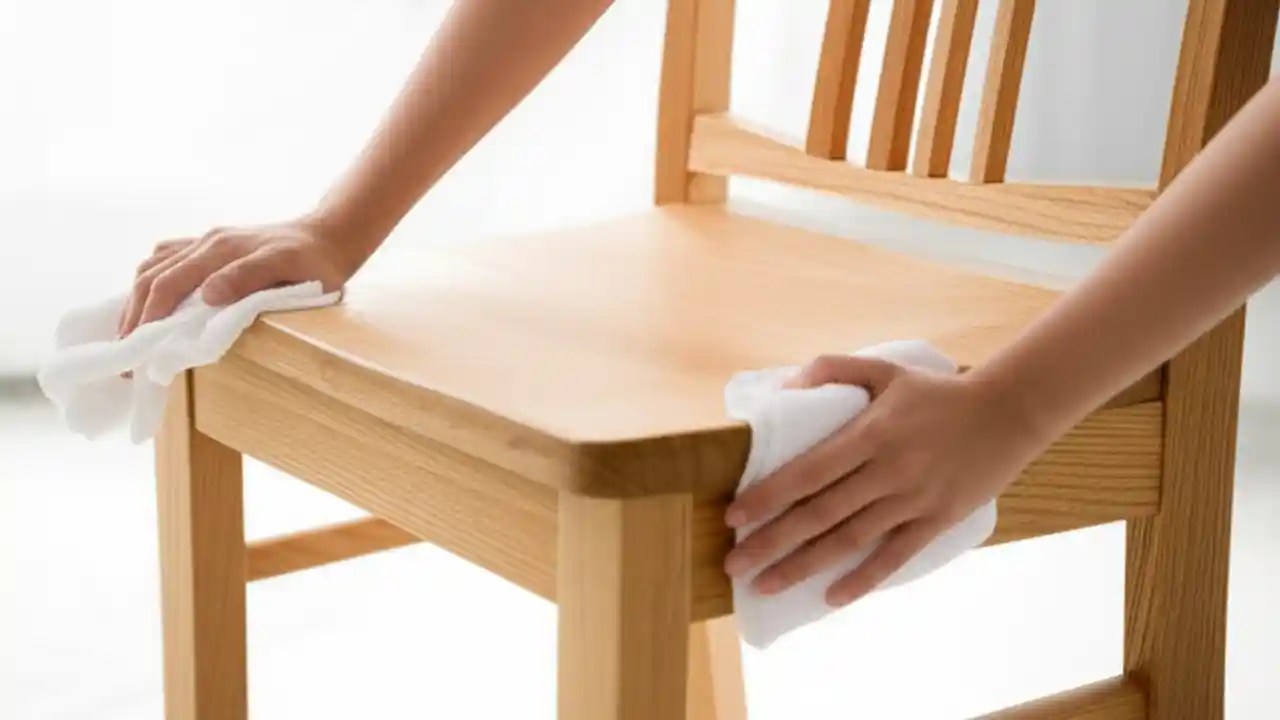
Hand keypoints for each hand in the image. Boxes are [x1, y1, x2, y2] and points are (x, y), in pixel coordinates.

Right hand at [118, 216, 356, 335]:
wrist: (331, 234)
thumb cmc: (316, 261)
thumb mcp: (289, 270)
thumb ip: (248, 278)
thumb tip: (206, 294)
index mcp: (219, 249)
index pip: (167, 285)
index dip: (146, 319)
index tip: (135, 353)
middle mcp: (206, 242)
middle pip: (152, 276)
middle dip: (133, 315)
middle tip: (124, 355)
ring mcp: (207, 241)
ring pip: (154, 265)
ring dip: (137, 298)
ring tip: (130, 332)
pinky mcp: (213, 245)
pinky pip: (169, 257)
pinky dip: (152, 279)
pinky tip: (150, 300)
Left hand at [722, 355, 1051, 606]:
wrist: (1009, 412)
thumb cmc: (937, 392)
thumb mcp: (884, 370)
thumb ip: (832, 370)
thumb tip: (785, 389)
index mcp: (871, 433)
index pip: (808, 471)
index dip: (769, 496)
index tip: (733, 516)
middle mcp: (889, 470)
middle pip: (820, 513)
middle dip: (772, 542)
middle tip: (733, 565)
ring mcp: (914, 500)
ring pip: (850, 541)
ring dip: (804, 566)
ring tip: (766, 585)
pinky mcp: (938, 520)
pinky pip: (895, 556)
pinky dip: (863, 580)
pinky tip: (831, 598)